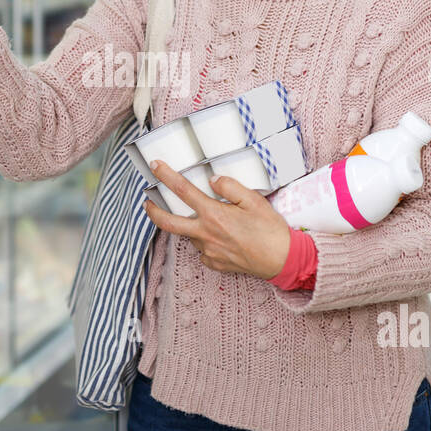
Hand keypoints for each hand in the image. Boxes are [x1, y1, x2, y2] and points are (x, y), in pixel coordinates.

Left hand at [142, 160, 290, 279]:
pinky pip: (203, 250)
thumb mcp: (254, 200)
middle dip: (153, 211)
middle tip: (148, 202)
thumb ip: (230, 187)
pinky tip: (220, 238)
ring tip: (205, 219)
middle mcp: (206, 234)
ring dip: (191, 226)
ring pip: (190, 235)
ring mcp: (208, 251)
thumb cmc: (270, 230)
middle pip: (168, 222)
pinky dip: (206, 241)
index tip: (155, 166)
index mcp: (214, 215)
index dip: (166, 176)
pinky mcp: (214, 264)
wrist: (282, 261)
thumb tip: (212, 181)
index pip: (183, 191)